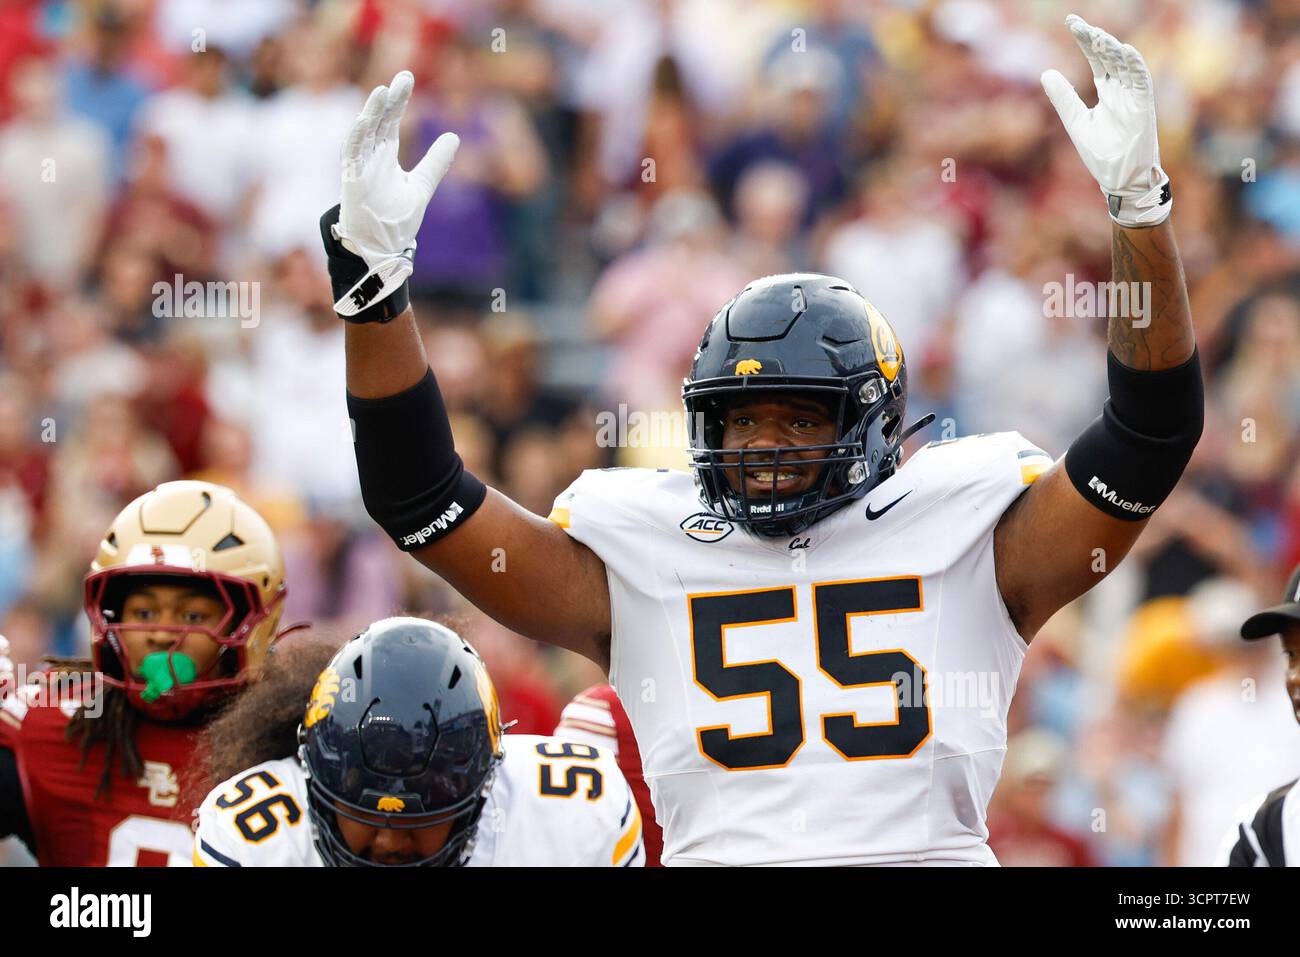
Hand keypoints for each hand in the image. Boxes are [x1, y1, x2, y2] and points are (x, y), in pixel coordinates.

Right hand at [329, 70, 458, 316]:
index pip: (392, 120)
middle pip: (379, 121)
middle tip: (402, 77)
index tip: (408, 78)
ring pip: (363, 133)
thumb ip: (436, 162)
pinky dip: (356, 138)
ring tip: (382, 92)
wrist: (381, 248)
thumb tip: (454, 137)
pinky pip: (351, 155)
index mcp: (386, 155)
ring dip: (371, 113)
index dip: (399, 100)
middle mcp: (371, 157)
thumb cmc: (396, 218)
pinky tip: (364, 121)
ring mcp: (359, 168)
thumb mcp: (422, 185)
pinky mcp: (351, 182)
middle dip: (389, 100)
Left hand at [1041, 14, 1170, 226]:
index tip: (1072, 23)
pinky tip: (1125, 51)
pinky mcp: (1143, 106)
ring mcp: (1133, 96)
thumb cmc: (1101, 153)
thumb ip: (1063, 97)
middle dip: (1094, 38)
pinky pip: (1141, 81)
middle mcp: (1121, 89)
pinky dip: (1134, 65)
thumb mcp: (1076, 121)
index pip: (1096, 58)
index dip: (1086, 40)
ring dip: (1111, 48)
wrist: (1119, 179)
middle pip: (1108, 56)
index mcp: (1107, 90)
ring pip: (1124, 64)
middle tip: (1077, 24)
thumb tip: (1045, 73)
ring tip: (1095, 34)